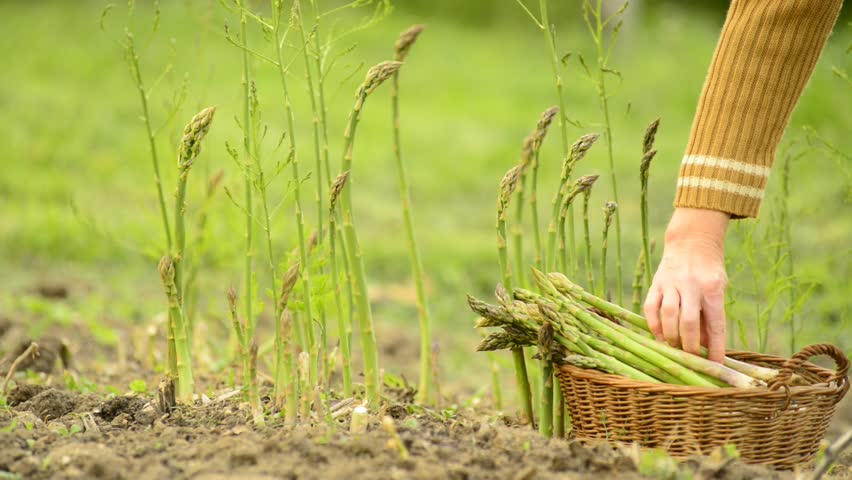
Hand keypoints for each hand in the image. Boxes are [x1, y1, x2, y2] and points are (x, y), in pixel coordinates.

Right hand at [643, 208, 729, 362]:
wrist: (692, 242)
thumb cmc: (709, 272)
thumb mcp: (718, 291)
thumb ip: (710, 318)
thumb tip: (705, 349)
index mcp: (713, 289)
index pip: (715, 325)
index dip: (715, 348)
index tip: (715, 366)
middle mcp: (691, 285)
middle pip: (688, 322)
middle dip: (689, 346)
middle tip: (690, 358)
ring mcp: (671, 283)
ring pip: (668, 315)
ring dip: (670, 337)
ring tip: (675, 347)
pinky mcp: (656, 283)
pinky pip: (650, 308)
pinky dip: (654, 325)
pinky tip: (659, 335)